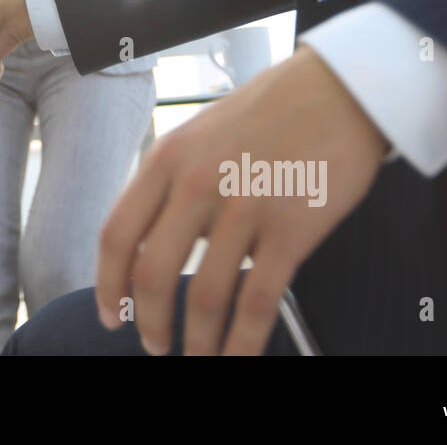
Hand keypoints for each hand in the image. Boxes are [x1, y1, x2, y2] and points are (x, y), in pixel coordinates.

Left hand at [95, 45, 388, 354]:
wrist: (338, 88)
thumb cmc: (271, 111)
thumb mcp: (199, 134)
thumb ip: (172, 183)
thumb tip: (152, 242)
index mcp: (167, 158)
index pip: (117, 234)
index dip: (107, 285)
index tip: (110, 315)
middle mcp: (197, 183)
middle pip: (152, 274)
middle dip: (149, 323)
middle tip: (156, 346)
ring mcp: (244, 206)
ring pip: (206, 297)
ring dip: (198, 342)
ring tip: (198, 359)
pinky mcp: (291, 228)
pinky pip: (258, 301)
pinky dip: (243, 342)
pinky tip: (237, 357)